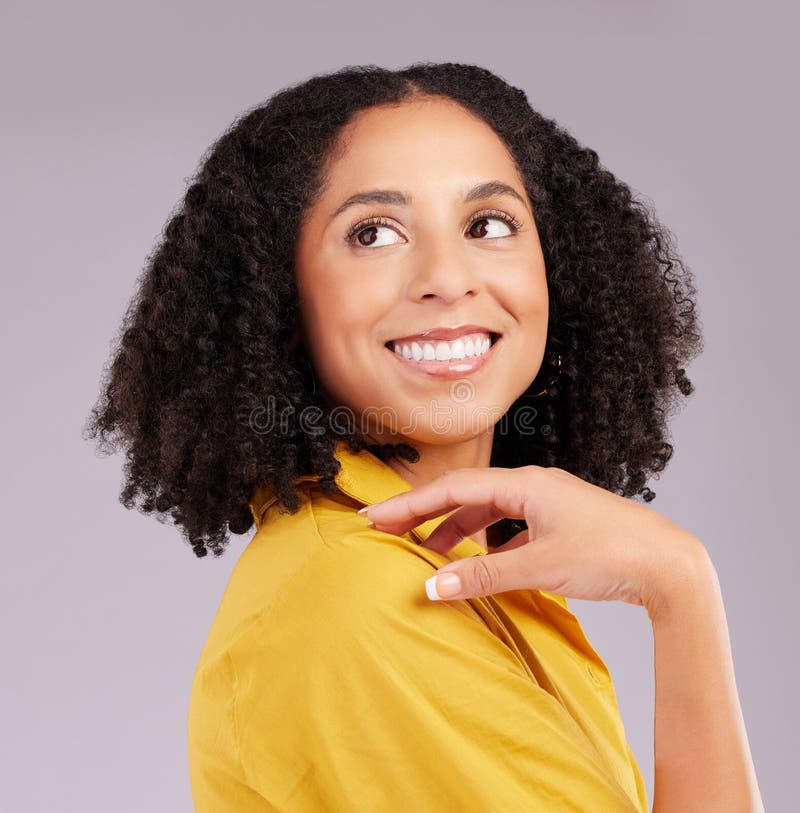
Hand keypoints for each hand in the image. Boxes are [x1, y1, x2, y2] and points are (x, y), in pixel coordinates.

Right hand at [361, 465, 705, 619]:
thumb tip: (432, 585)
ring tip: (427, 551)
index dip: (411, 502)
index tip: (375, 516)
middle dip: (426, 512)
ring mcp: (548, 504)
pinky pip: (510, 527)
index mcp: (526, 484)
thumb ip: (484, 576)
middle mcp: (534, 486)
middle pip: (466, 495)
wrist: (670, 564)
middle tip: (388, 528)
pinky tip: (478, 562)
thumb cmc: (612, 555)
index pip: (454, 489)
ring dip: (455, 529)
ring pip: (488, 511)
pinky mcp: (560, 524)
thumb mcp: (541, 566)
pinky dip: (486, 543)